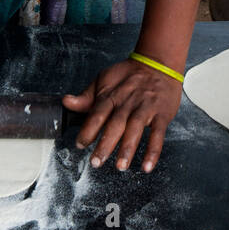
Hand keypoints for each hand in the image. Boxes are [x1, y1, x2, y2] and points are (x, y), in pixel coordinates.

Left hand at [64, 58, 181, 172]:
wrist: (158, 63)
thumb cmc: (129, 75)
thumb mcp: (104, 79)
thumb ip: (86, 96)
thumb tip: (66, 102)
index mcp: (112, 95)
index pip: (97, 113)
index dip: (88, 129)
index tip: (80, 144)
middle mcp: (128, 102)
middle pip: (115, 124)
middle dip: (105, 144)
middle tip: (97, 162)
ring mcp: (146, 108)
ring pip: (136, 129)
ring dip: (128, 148)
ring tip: (120, 166)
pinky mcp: (162, 115)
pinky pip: (158, 134)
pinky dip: (153, 151)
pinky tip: (147, 166)